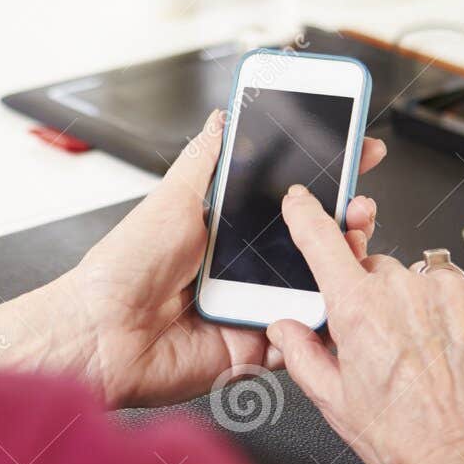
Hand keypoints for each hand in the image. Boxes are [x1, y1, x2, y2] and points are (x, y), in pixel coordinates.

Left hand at [0, 111, 384, 408]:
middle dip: (346, 220)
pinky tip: (330, 297)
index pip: (288, 198)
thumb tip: (225, 115)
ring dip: (340, 266)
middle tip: (361, 203)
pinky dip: (318, 323)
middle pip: (311, 242)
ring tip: (353, 242)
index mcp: (226, 228)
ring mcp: (253, 307)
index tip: (360, 154)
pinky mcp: (255, 348)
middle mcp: (244, 267)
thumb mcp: (172, 196)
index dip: (327, 177)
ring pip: (316, 287)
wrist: (102, 334)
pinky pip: (300, 338)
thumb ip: (206, 157)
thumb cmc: (125, 266)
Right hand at [268, 186, 463, 463]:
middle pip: (380, 269)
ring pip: (428, 278)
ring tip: (437, 359)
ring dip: (427, 306)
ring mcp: (458, 292)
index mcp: (360, 312)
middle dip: (380, 299)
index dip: (307, 216)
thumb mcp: (338, 407)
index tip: (301, 203)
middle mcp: (407, 291)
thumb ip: (302, 354)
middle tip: (393, 350)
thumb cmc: (414, 450)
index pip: (322, 240)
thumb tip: (285, 327)